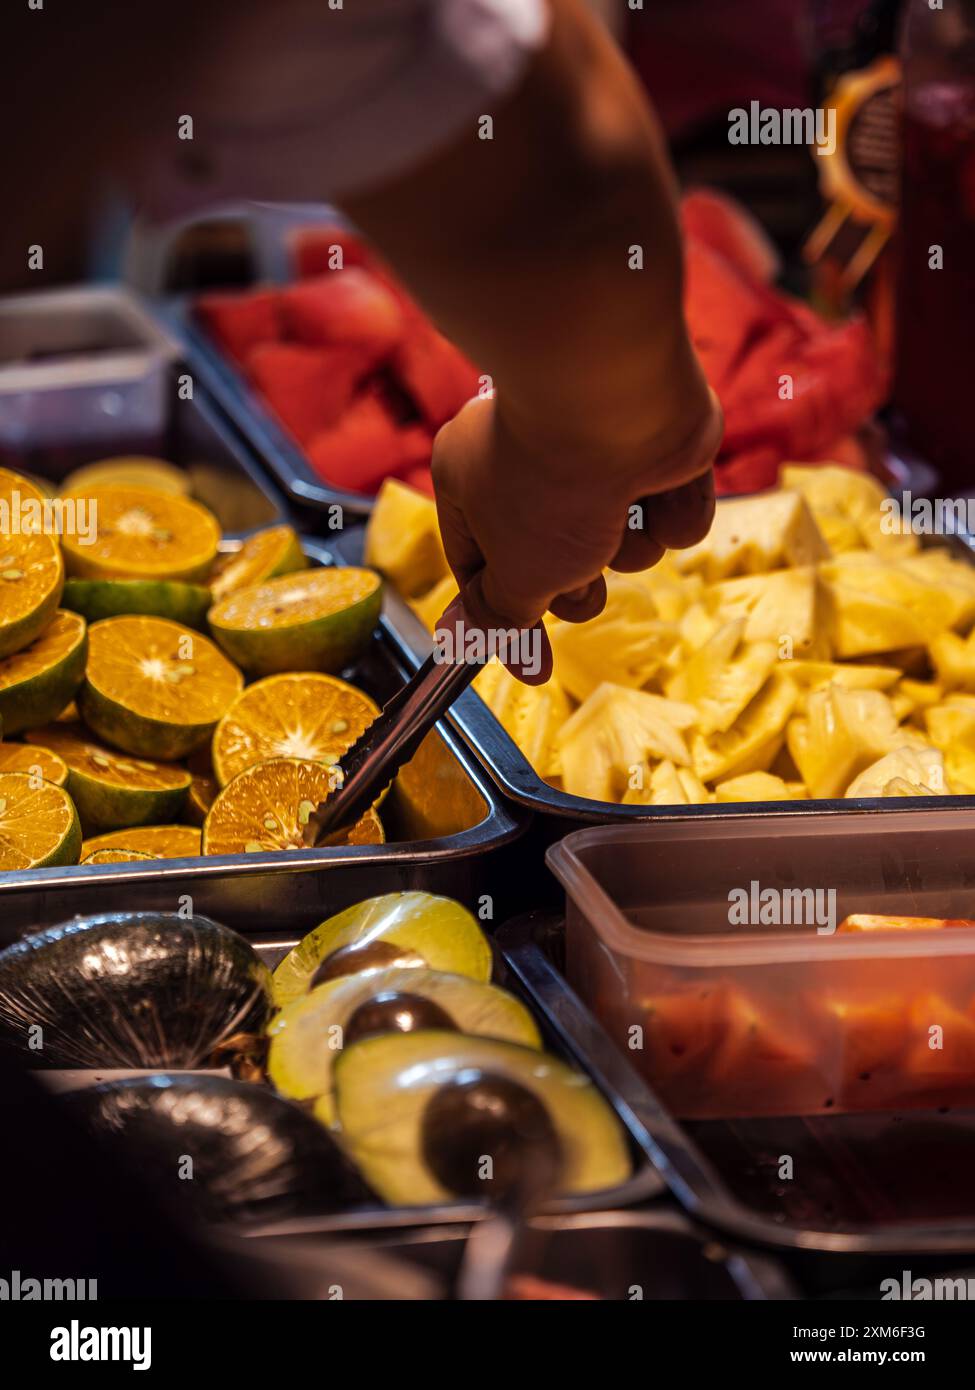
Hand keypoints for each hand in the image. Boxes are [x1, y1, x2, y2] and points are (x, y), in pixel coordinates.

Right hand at [430, 386, 722, 683]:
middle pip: (555, 554)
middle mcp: (534, 458)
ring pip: (620, 538)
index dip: (507, 617)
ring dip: (627, 549)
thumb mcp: (516, 574)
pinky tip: (664, 491)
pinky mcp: (662, 448)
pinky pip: (671, 511)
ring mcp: (602, 449)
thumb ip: (504, 617)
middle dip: (576, 582)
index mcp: (472, 477)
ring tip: (622, 525)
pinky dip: (672, 515)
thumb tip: (486, 648)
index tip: (533, 666)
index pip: (480, 563)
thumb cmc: (550, 485)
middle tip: (582, 585)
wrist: (621, 402)